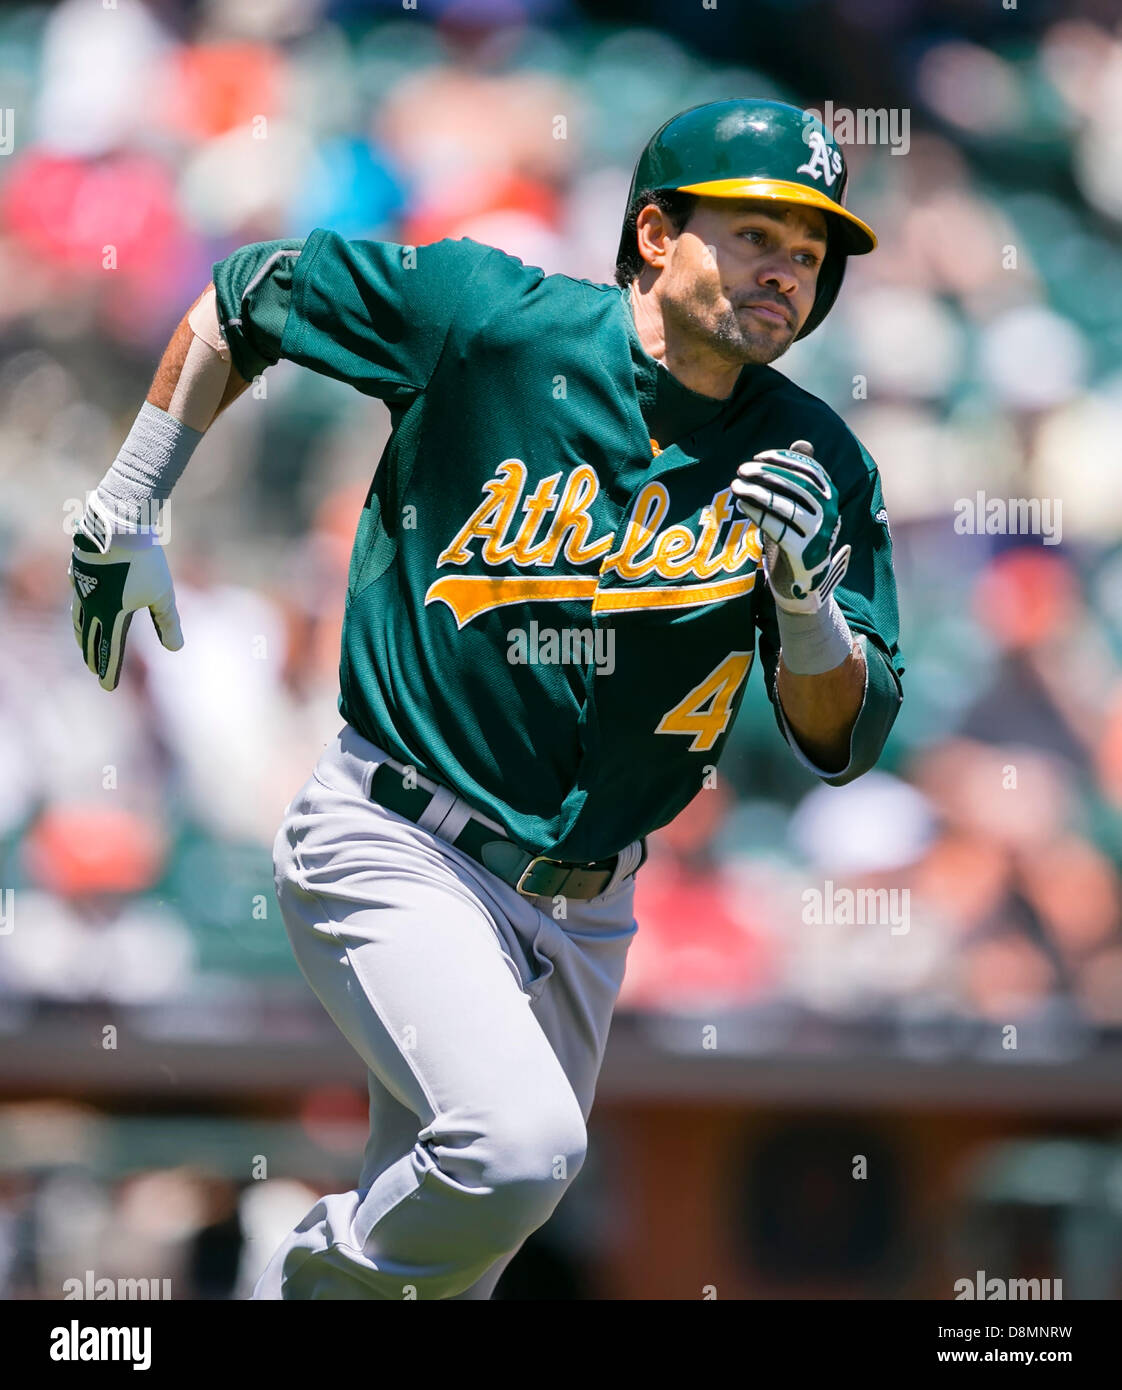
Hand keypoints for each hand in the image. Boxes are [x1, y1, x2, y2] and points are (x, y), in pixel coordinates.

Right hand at [68, 514, 183, 691]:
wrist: (119, 525)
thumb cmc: (144, 561)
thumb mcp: (162, 594)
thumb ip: (167, 622)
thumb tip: (175, 648)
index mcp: (110, 614)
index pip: (109, 649)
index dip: (108, 669)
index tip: (106, 687)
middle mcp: (91, 603)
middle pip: (89, 637)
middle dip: (92, 656)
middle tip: (93, 670)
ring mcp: (82, 586)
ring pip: (78, 617)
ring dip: (81, 635)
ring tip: (82, 643)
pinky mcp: (79, 569)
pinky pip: (76, 595)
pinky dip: (78, 608)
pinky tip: (80, 606)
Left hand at [731, 439, 850, 613]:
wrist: (804, 578)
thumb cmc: (798, 533)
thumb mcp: (802, 503)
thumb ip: (800, 476)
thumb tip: (801, 442)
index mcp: (830, 496)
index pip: (808, 470)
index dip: (783, 460)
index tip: (758, 457)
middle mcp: (829, 513)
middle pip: (797, 485)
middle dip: (767, 473)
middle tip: (742, 469)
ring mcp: (817, 534)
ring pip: (786, 506)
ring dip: (758, 492)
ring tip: (736, 486)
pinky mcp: (802, 552)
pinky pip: (776, 528)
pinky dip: (758, 513)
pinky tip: (742, 505)